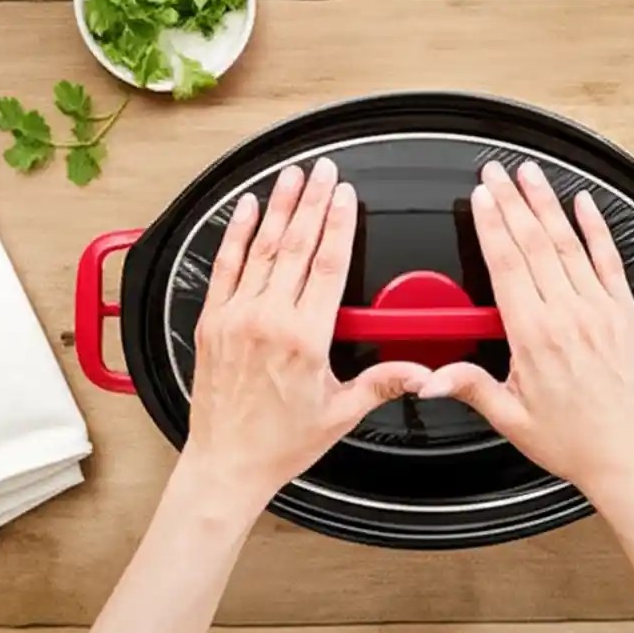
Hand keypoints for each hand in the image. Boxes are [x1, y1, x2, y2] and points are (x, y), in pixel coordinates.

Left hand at [184, 158, 431, 511]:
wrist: (226, 463)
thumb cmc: (278, 443)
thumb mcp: (340, 414)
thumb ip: (383, 384)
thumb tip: (422, 373)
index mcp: (304, 338)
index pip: (328, 265)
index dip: (339, 224)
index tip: (345, 195)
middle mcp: (267, 320)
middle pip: (296, 246)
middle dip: (311, 202)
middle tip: (323, 169)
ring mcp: (235, 317)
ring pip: (261, 249)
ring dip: (278, 208)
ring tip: (290, 176)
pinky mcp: (211, 322)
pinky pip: (225, 267)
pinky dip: (235, 234)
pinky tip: (245, 208)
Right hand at [418, 161, 633, 499]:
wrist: (624, 457)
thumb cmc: (570, 440)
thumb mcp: (509, 417)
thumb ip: (469, 386)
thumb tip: (430, 377)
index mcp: (535, 337)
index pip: (508, 265)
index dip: (492, 225)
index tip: (482, 196)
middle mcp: (570, 316)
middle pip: (536, 244)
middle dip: (513, 201)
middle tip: (497, 171)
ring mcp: (601, 311)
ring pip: (570, 244)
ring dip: (548, 204)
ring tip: (531, 174)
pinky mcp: (625, 314)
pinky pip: (610, 261)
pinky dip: (598, 229)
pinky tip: (585, 204)